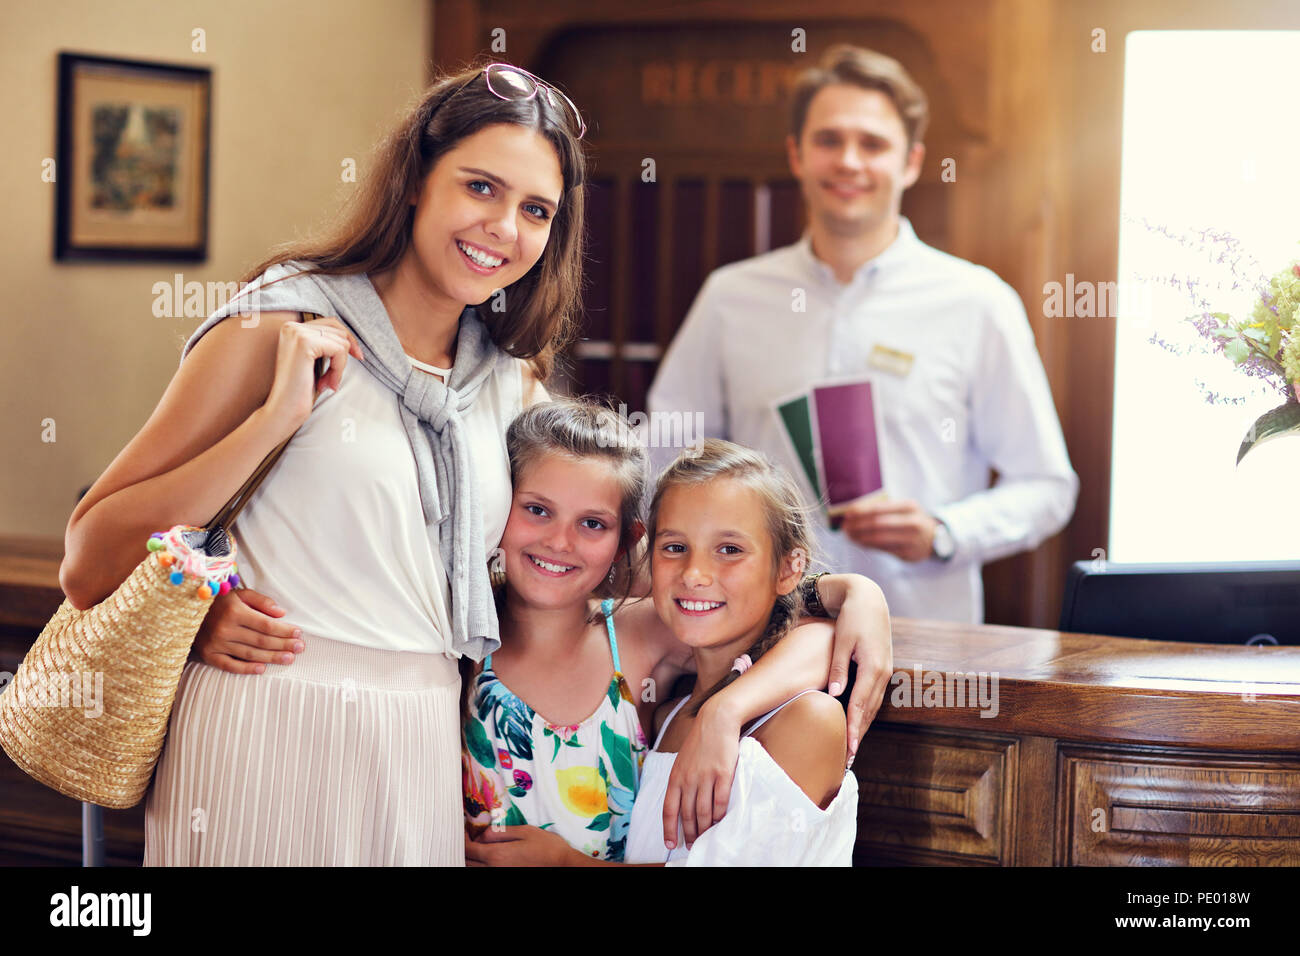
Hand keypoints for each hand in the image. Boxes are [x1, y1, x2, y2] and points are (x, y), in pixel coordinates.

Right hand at [192, 587, 302, 674]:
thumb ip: (261, 601)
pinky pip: (230, 665)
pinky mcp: (209, 655)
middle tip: (300, 648)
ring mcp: (216, 644)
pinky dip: (247, 669)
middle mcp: (225, 629)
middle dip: (283, 645)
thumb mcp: (239, 594)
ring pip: (250, 654)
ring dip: (272, 658)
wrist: (185, 610)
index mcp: (234, 611)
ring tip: (289, 659)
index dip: (284, 630)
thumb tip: (281, 613)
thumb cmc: (219, 601)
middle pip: (261, 641)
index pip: (266, 625)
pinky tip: (262, 669)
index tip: (298, 633)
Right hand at [261, 315, 362, 436]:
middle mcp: (292, 326)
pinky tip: (328, 384)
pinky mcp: (305, 343)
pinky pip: (338, 350)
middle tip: (333, 379)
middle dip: (343, 356)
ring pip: (341, 341)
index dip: (348, 340)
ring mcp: (297, 333)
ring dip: (340, 366)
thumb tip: (349, 336)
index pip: (331, 323)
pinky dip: (338, 369)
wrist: (284, 409)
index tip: (358, 356)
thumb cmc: (301, 389)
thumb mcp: (314, 360)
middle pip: (338, 331)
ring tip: (328, 383)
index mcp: (292, 328)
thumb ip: (325, 343)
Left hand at [464, 825, 580, 866]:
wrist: (563, 866)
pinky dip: (481, 865)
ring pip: (474, 869)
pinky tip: (487, 856)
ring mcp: (499, 875)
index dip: (461, 838)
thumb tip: (482, 833)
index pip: (468, 849)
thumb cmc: (547, 848)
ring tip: (476, 846)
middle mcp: (494, 869)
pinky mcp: (506, 878)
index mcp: (497, 855)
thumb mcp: (524, 832)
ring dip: (471, 858)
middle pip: (467, 861)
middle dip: (464, 848)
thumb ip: (500, 832)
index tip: (463, 830)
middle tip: (466, 836)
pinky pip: (486, 872)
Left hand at [662, 699, 739, 848]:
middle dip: (689, 833)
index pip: (669, 809)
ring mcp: (706, 777)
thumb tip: (679, 804)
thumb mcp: (682, 761)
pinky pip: (720, 801)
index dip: (669, 829)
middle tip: (692, 845)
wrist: (716, 720)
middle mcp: (688, 779)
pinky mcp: (723, 774)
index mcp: (675, 777)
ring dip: (704, 829)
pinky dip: (719, 816)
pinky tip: (719, 822)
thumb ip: (680, 781)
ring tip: (705, 838)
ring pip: (703, 812)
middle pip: (687, 815)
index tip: (670, 845)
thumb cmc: (699, 742)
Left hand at [827, 580, 892, 764]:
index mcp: (872, 667)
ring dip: (862, 727)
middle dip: (858, 735)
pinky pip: (874, 697)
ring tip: (851, 748)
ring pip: (873, 706)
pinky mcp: (882, 669)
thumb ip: (838, 668)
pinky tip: (857, 723)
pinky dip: (865, 713)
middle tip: (847, 759)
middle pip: (869, 711)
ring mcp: (885, 671)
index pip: (860, 705)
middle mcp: (883, 673)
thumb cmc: (852, 618)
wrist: (869, 599)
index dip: (853, 728)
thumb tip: (835, 695)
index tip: (847, 748)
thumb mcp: (842, 641)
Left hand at [840, 498, 937, 561]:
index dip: (861, 511)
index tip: (847, 514)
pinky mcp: (908, 554)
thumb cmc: (911, 520)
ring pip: (879, 539)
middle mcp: (913, 522)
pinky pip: (883, 549)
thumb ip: (882, 510)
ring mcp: (912, 540)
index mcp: (909, 507)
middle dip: (858, 525)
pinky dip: (868, 545)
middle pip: (878, 524)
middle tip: (844, 527)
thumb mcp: (903, 509)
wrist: (934, 538)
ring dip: (860, 537)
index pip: (879, 508)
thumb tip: (852, 513)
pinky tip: (859, 542)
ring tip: (848, 535)